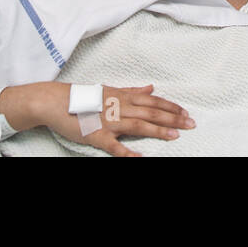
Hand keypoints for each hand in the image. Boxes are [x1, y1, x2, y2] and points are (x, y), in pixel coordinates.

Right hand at [44, 83, 194, 157]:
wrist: (56, 102)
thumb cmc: (83, 97)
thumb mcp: (110, 90)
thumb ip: (132, 90)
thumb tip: (151, 87)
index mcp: (123, 96)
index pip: (153, 101)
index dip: (171, 106)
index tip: (186, 112)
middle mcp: (120, 107)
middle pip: (151, 112)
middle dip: (173, 118)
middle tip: (191, 124)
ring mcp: (109, 121)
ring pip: (139, 125)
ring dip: (158, 130)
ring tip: (175, 135)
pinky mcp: (97, 135)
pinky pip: (114, 146)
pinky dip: (127, 153)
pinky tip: (140, 159)